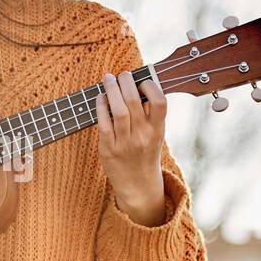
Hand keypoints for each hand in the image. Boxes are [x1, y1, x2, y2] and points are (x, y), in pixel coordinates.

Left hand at [95, 70, 167, 225]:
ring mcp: (125, 143)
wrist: (138, 186)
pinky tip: (100, 97)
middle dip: (127, 82)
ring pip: (118, 110)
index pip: (159, 102)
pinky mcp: (108, 149)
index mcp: (157, 131)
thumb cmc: (146, 154)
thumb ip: (150, 114)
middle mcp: (142, 137)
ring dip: (112, 89)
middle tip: (123, 74)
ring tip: (109, 79)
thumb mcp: (156, 135)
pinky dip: (101, 106)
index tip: (143, 81)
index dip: (151, 86)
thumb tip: (138, 85)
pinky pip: (103, 123)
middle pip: (134, 101)